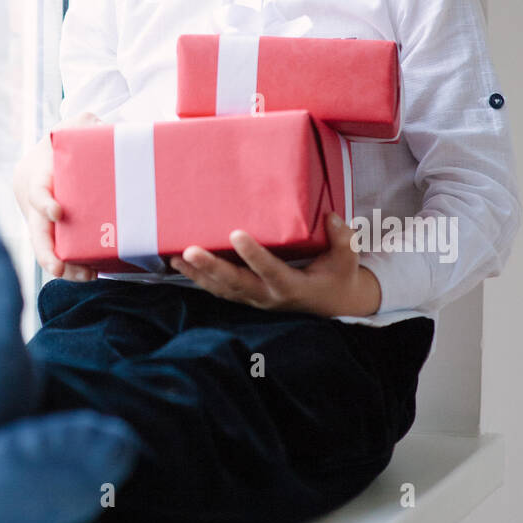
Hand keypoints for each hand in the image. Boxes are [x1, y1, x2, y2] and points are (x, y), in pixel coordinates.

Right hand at [13, 110, 101, 281]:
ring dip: (63, 266)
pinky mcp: (52, 232)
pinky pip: (58, 251)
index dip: (43, 202)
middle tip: (58, 267)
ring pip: (46, 248)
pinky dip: (71, 265)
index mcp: (36, 175)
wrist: (50, 157)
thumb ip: (85, 124)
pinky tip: (90, 272)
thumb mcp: (74, 126)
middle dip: (45, 252)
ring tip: (88, 275)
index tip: (58, 212)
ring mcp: (40, 220)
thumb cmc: (64, 142)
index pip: (35, 190)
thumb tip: (98, 127)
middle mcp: (32, 202)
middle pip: (35, 231)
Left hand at [169, 211, 381, 317]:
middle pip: (236, 284)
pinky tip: (180, 264)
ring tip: (175, 255)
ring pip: (222, 289)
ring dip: (198, 274)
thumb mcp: (347, 260)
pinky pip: (220, 290)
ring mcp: (255, 299)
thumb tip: (332, 217)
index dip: (253, 255)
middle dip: (212, 268)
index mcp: (293, 286)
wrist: (333, 305)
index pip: (271, 271)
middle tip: (190, 250)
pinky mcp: (247, 297)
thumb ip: (343, 239)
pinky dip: (199, 279)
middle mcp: (269, 296)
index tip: (236, 234)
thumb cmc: (338, 276)